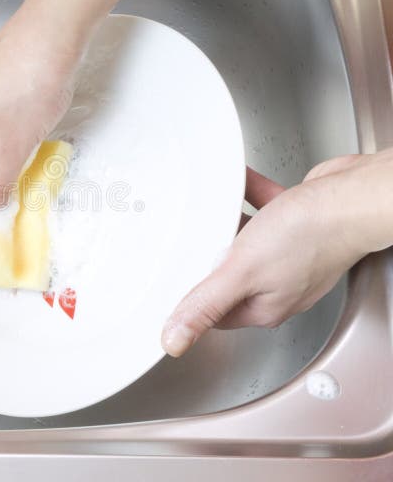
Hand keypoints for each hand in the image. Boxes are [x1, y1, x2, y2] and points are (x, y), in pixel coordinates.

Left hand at [162, 150, 392, 356]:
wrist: (354, 196)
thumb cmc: (310, 236)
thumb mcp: (241, 272)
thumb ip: (206, 305)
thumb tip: (175, 340)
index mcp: (265, 306)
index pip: (216, 312)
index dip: (192, 298)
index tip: (171, 284)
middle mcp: (279, 284)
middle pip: (228, 275)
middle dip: (208, 256)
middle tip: (187, 242)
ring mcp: (290, 253)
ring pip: (246, 241)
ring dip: (228, 224)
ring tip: (209, 210)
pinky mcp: (298, 224)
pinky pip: (263, 211)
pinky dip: (248, 198)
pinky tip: (235, 184)